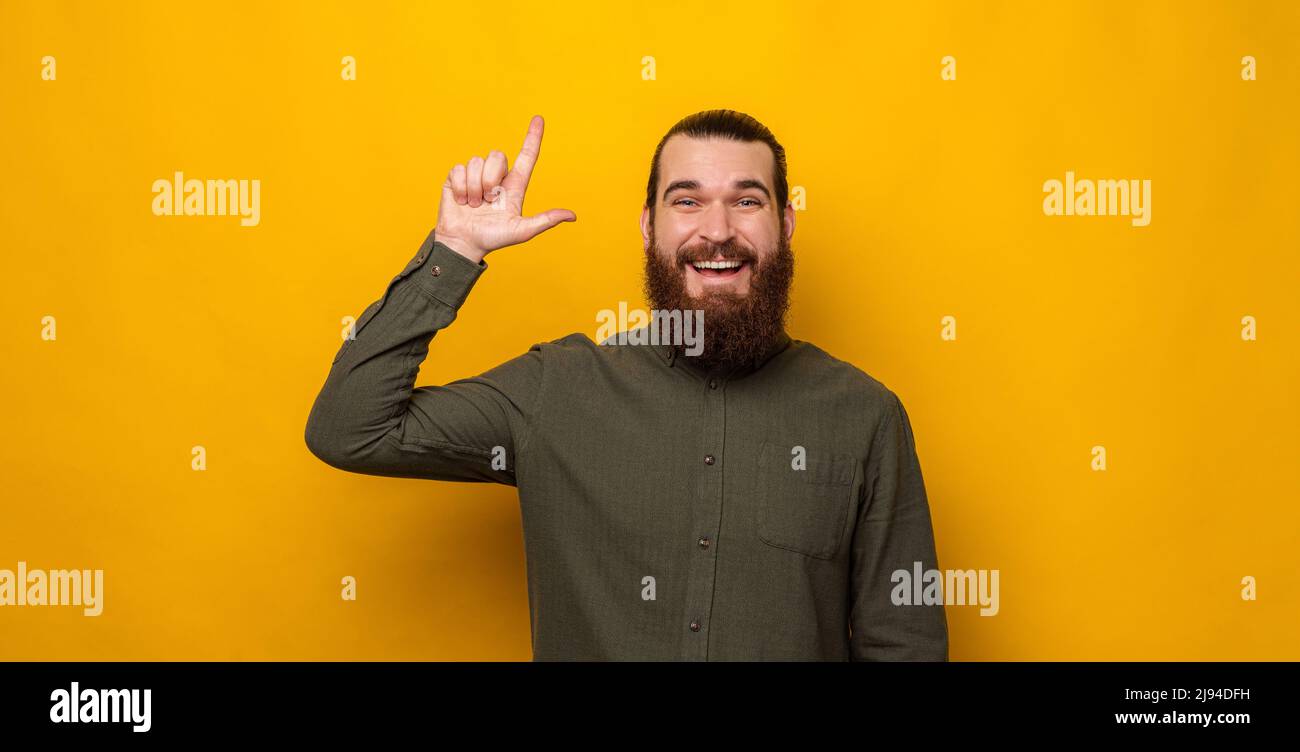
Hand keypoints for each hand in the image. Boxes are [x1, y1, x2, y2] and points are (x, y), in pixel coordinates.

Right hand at [434, 115, 576, 263]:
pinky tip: (461, 201)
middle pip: (497, 156)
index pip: (527, 156)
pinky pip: (459, 168)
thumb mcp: (522, 231)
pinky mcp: (457, 177)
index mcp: (514, 185)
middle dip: (490, 179)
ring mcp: (476, 175)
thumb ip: (545, 221)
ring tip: (474, 204)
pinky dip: (461, 188)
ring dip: (474, 188)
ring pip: (477, 162)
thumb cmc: (493, 238)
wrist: (463, 243)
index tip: (539, 119)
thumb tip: (572, 216)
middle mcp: (497, 176)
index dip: (533, 137)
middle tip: (487, 201)